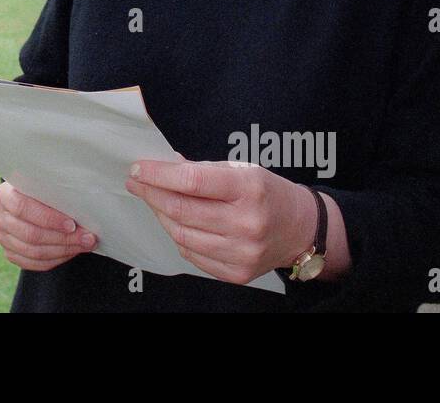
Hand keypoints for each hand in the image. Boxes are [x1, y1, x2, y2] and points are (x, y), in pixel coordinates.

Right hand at [0, 181, 97, 271]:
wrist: (29, 199)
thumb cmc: (41, 188)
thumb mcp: (44, 182)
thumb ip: (54, 190)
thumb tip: (81, 205)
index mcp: (3, 195)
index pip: (23, 208)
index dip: (49, 218)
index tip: (72, 224)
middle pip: (30, 234)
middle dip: (63, 238)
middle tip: (87, 238)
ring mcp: (2, 237)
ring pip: (33, 252)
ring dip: (64, 250)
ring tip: (84, 245)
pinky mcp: (10, 252)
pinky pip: (33, 263)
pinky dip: (56, 259)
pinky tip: (71, 252)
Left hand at [125, 160, 310, 284]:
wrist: (302, 229)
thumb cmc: (268, 194)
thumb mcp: (243, 170)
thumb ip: (203, 170)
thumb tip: (164, 166)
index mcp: (249, 189)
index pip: (191, 181)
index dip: (158, 174)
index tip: (139, 168)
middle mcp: (247, 223)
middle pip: (181, 210)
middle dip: (151, 194)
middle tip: (137, 183)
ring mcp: (242, 252)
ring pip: (181, 235)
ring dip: (161, 215)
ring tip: (156, 201)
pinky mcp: (237, 274)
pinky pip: (192, 255)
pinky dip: (179, 237)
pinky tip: (178, 223)